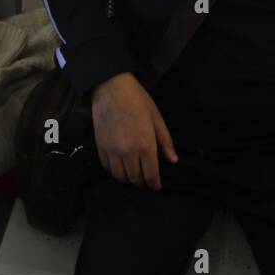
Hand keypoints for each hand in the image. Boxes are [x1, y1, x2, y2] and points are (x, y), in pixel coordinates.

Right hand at [90, 72, 176, 189]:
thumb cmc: (137, 100)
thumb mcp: (156, 118)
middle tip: (145, 179)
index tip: (156, 187)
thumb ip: (165, 141)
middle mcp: (128, 151)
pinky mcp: (100, 146)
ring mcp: (112, 150)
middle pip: (135, 179)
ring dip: (127, 178)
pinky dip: (114, 169)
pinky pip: (107, 167)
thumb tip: (173, 159)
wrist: (111, 88)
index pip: (150, 175)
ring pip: (119, 176)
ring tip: (132, 173)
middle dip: (141, 182)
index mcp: (145, 145)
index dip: (154, 184)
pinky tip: (119, 163)